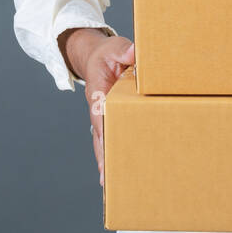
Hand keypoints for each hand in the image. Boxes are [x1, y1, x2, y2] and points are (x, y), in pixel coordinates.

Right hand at [64, 30, 135, 185]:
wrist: (96, 57)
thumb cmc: (107, 54)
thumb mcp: (115, 48)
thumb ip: (124, 50)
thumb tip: (134, 51)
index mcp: (97, 91)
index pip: (99, 114)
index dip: (103, 131)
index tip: (106, 147)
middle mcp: (97, 108)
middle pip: (98, 136)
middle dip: (102, 157)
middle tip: (107, 179)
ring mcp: (102, 116)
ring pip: (103, 142)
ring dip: (106, 161)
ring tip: (111, 185)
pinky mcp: (110, 120)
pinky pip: (111, 138)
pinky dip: (113, 154)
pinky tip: (120, 171)